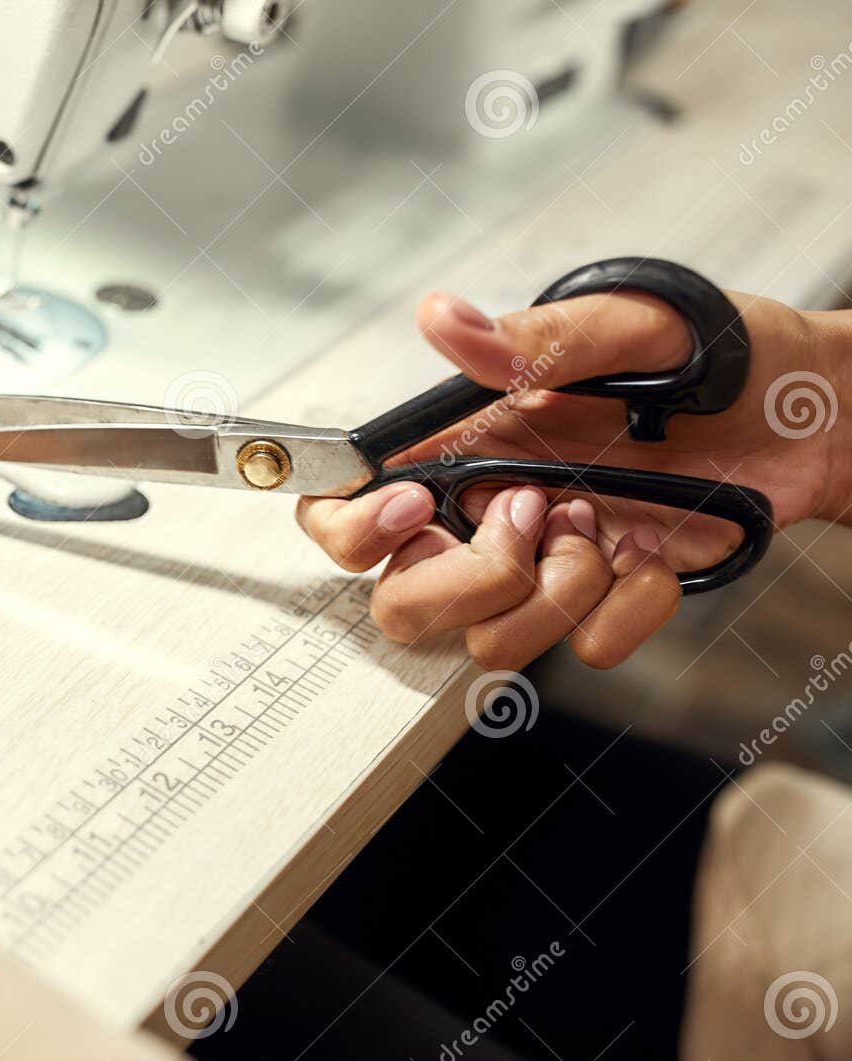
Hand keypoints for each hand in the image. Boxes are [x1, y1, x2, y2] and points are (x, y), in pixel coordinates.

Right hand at [298, 286, 851, 669]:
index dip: (355, 528)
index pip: (346, 508)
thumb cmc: (720, 353)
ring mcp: (542, 567)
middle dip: (470, 581)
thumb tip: (443, 321)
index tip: (420, 507)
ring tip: (602, 525)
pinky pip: (588, 649)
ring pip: (491, 646)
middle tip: (537, 514)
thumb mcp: (632, 325)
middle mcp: (487, 515)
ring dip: (556, 592)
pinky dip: (630, 607)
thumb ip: (535, 335)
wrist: (813, 410)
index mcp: (465, 446)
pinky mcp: (604, 601)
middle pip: (403, 606)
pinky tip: (654, 550)